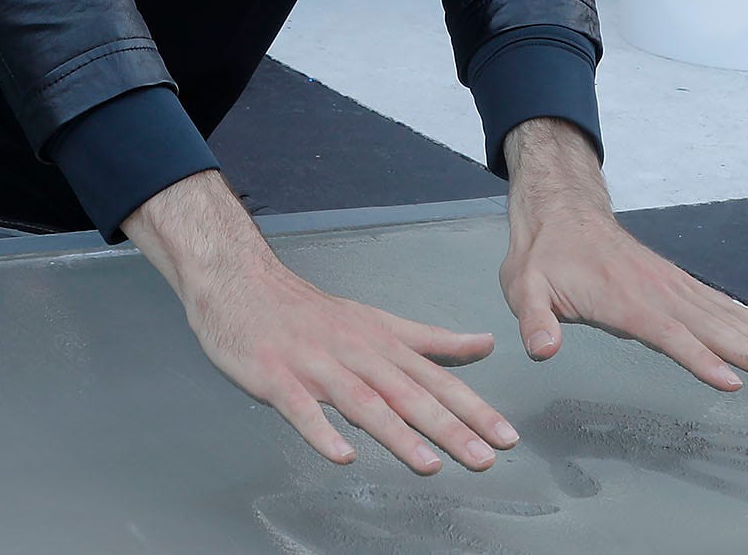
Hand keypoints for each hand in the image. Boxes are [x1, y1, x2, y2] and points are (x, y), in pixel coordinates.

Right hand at [124, 170, 518, 475]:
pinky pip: (300, 407)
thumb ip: (429, 339)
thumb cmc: (308, 311)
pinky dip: (321, 431)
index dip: (472, 408)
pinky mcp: (275, 376)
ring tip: (427, 464)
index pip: (434, 379)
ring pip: (360, 400)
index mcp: (379, 342)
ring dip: (395, 433)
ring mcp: (313, 364)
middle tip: (484, 457)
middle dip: (448, 427)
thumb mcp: (375, 319)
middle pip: (406, 393)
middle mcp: (353, 352)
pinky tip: (341, 455)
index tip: (506, 436)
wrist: (240, 284)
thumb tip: (483, 344)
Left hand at [499, 118, 747, 391]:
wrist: (560, 209)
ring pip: (728, 317)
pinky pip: (723, 307)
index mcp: (623, 299)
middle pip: (714, 328)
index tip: (733, 381)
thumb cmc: (543, 254)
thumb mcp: (523, 287)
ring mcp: (672, 286)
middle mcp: (657, 292)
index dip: (698, 357)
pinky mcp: (678, 285)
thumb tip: (541, 349)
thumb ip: (534, 319)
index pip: (667, 333)